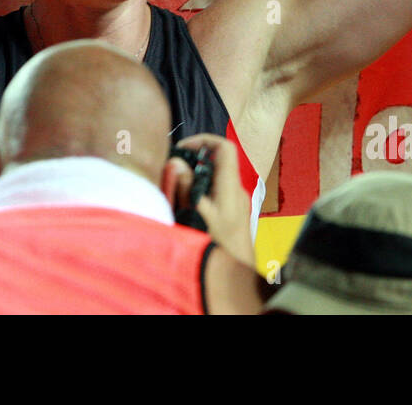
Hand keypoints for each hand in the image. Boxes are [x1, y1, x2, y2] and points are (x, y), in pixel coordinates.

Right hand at [171, 133, 254, 267]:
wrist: (238, 273)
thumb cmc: (222, 247)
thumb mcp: (200, 216)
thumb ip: (187, 188)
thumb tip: (176, 162)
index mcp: (230, 186)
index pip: (224, 147)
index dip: (204, 140)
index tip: (183, 148)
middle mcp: (235, 189)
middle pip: (217, 161)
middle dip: (193, 161)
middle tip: (173, 171)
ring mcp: (234, 200)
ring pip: (213, 177)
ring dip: (194, 178)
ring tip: (177, 191)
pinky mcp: (230, 211)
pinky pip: (214, 191)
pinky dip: (198, 191)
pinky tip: (186, 206)